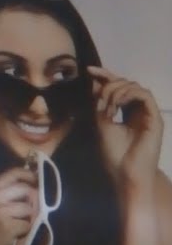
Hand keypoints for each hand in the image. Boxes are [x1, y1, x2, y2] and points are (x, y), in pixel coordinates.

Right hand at [0, 165, 38, 244]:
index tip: (39, 181)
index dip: (31, 175)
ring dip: (30, 218)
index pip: (15, 173)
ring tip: (20, 225)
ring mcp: (0, 211)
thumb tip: (34, 184)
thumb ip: (9, 193)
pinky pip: (29, 224)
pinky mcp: (8, 225)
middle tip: (29, 212)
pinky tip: (17, 235)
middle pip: (27, 190)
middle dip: (34, 202)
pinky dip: (27, 231)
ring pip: (30, 208)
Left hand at [89, 66, 162, 186]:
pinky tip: (117, 104)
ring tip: (107, 107)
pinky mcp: (156, 119)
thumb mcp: (101, 122)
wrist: (126, 173)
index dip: (105, 75)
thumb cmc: (114, 154)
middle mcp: (139, 110)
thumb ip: (100, 102)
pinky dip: (128, 94)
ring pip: (135, 86)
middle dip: (108, 85)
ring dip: (116, 91)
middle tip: (99, 101)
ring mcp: (148, 113)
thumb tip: (95, 80)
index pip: (118, 86)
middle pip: (126, 83)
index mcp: (127, 111)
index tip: (89, 70)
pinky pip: (145, 95)